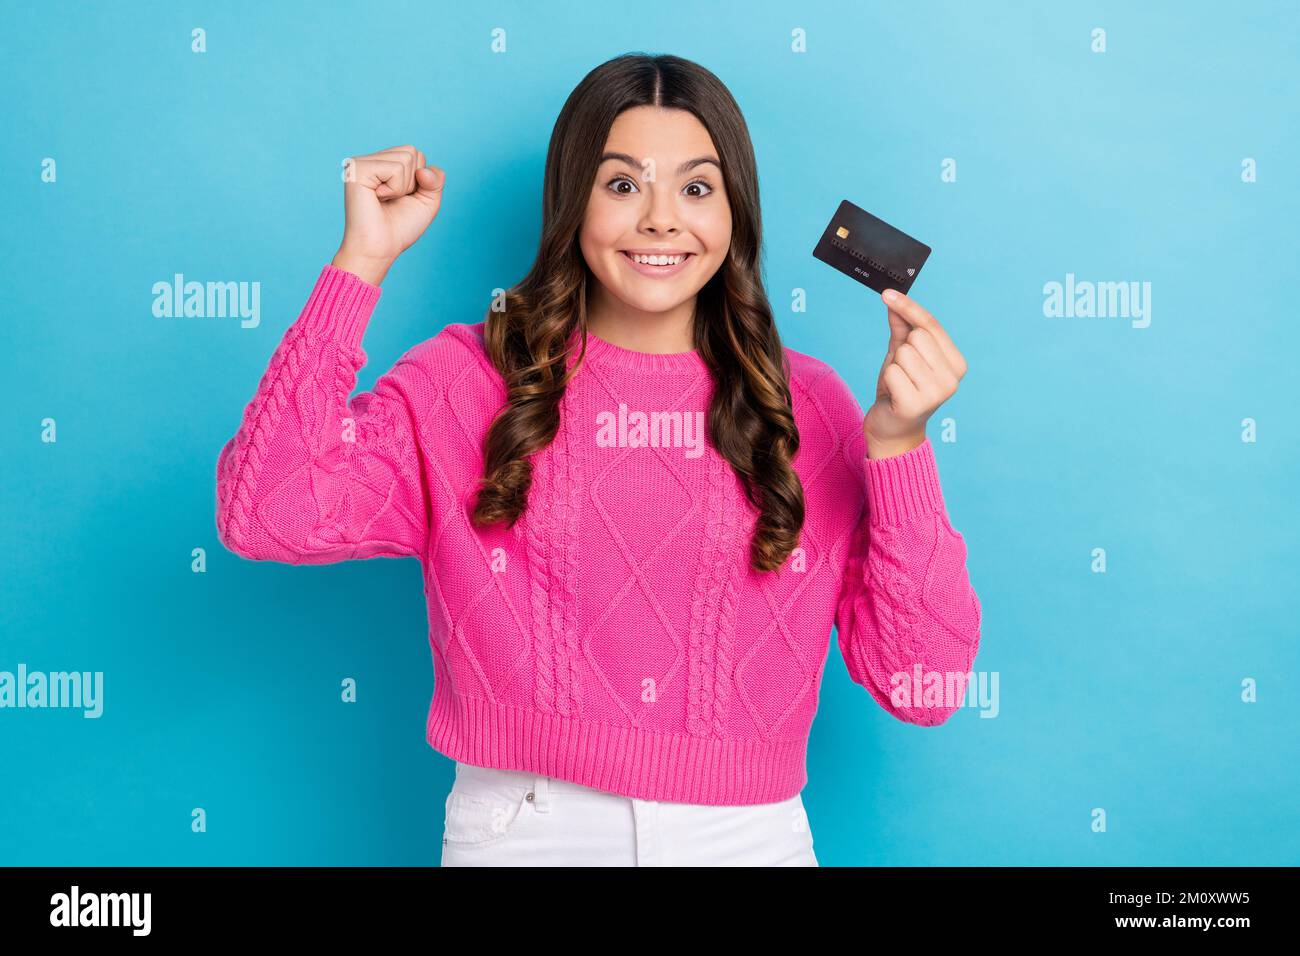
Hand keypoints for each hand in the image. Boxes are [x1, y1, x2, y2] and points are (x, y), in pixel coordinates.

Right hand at [331, 145, 445, 285]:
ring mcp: (362, 162)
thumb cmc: (399, 228)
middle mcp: (371, 160)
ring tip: (384, 199)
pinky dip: (394, 188)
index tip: (401, 198)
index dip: (419, 180)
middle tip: (392, 199)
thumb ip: (436, 179)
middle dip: (412, 182)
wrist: (380, 247)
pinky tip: (378, 197)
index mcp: (383, 164)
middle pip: (412, 152)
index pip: (416, 153)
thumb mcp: (427, 201)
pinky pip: (395, 168)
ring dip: (403, 187)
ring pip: (406, 159)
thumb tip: (423, 170)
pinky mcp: (357, 167)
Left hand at [863, 288, 967, 459]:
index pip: (931, 325)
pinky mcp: (916, 404)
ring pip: (903, 354)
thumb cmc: (899, 389)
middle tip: (901, 372)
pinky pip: (892, 372)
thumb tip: (894, 299)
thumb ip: (902, 327)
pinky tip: (892, 394)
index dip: (909, 308)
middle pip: (917, 338)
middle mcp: (952, 378)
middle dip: (901, 350)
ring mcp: (937, 393)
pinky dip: (886, 380)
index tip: (887, 293)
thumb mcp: (901, 354)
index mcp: (956, 363)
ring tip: (897, 384)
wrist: (891, 429)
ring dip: (893, 366)